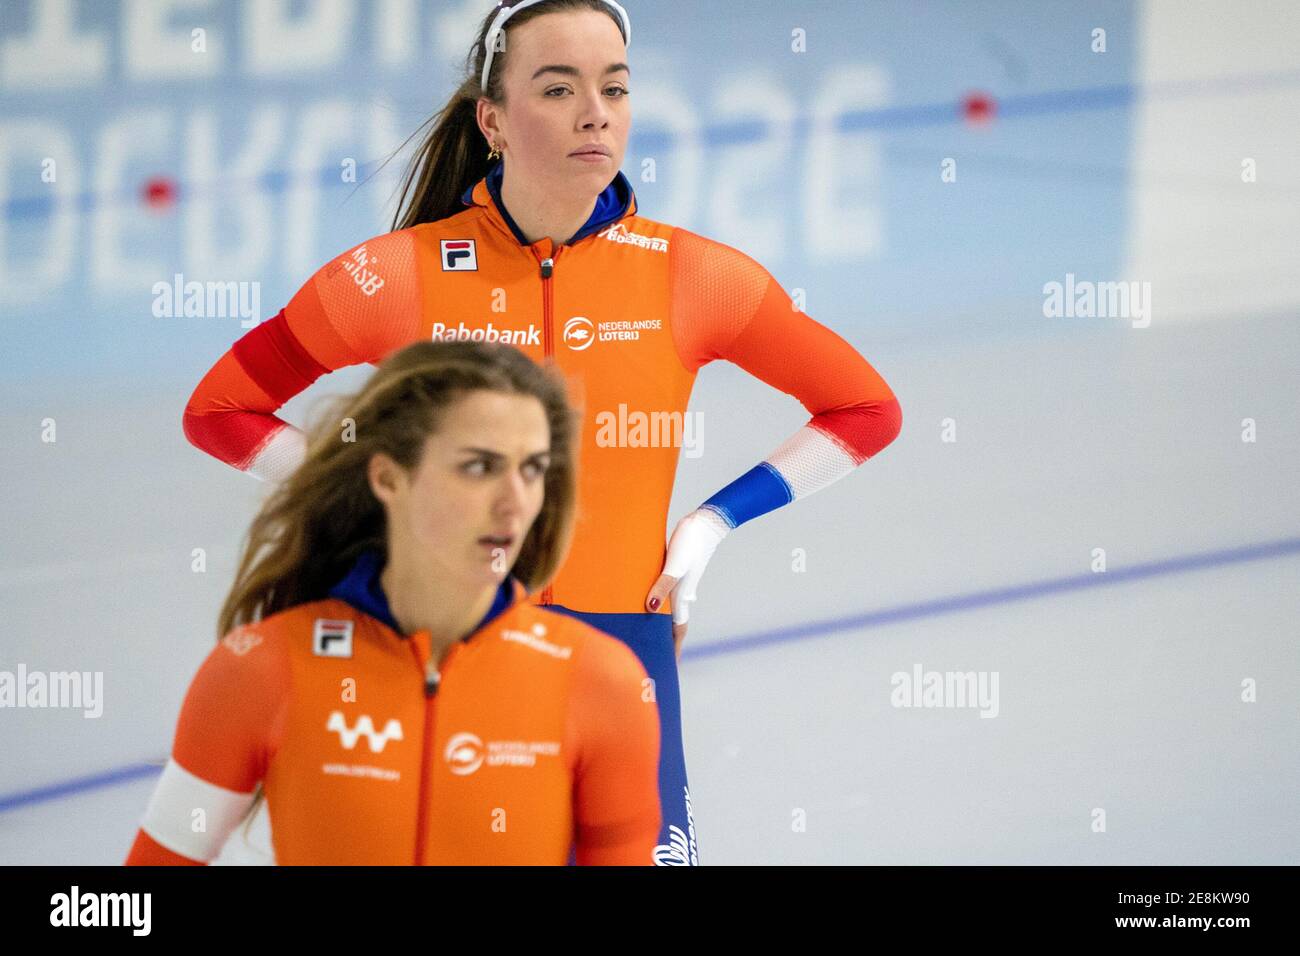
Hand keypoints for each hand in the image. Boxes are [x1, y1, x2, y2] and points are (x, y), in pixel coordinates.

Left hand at [645, 509, 729, 657]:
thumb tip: (650, 608)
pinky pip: (663, 593)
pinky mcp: (674, 570)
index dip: (673, 649)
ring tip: (648, 632)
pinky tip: (647, 601)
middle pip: (672, 623)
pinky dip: (656, 602)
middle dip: (665, 640)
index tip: (669, 667)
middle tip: (653, 654)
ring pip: (667, 609)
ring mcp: (678, 582)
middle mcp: (681, 593)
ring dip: (660, 621)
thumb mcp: (675, 564)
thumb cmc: (690, 542)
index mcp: (681, 596)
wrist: (705, 522)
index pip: (678, 630)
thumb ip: (662, 585)